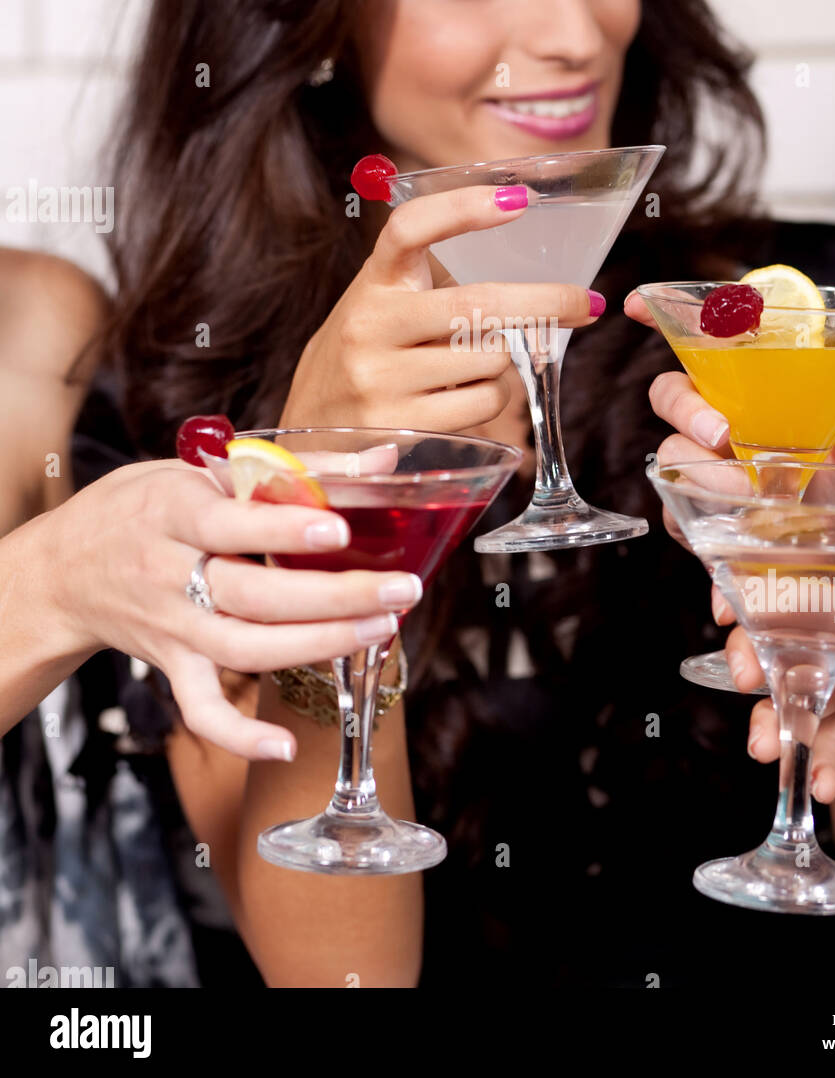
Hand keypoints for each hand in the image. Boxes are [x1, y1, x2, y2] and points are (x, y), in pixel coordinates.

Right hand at [19, 459, 423, 759]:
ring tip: (381, 630)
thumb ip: (295, 465)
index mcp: (173, 512)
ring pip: (243, 648)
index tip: (338, 526)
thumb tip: (383, 461)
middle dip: (332, 596)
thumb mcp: (202, 469)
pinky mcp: (171, 664)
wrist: (61, 570)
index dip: (283, 529)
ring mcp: (171, 625)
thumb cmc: (144, 507)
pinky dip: (238, 736)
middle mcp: (169, 573)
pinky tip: (285, 746)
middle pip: (252, 593)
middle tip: (399, 589)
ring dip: (316, 645)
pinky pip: (200, 710)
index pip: (230, 524)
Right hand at [283, 186, 602, 430]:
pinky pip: (484, 403)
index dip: (463, 209)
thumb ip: (437, 283)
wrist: (310, 425)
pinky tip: (460, 398)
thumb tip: (535, 283)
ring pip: (491, 360)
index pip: (411, 228)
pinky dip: (491, 399)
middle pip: (480, 305)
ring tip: (466, 369)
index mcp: (374, 282)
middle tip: (585, 303)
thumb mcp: (386, 304)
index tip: (518, 200)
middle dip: (546, 303)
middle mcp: (372, 325)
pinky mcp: (399, 426)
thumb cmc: (368, 354)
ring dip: (501, 364)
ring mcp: (382, 378)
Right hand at [624, 287, 834, 554]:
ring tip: (747, 494)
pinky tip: (728, 545)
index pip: (695, 342)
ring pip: (670, 451)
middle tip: (722, 434)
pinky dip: (701, 526)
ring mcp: (696, 464)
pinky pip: (674, 512)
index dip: (662, 315)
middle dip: (688, 407)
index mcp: (745, 388)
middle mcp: (713, 418)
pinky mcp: (687, 510)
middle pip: (669, 391)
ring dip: (704, 471)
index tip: (634, 303)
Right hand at [727, 562, 834, 788]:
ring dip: (783, 724)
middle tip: (751, 687)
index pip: (807, 576)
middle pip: (792, 640)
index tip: (727, 611)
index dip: (760, 591)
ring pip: (805, 696)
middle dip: (762, 664)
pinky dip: (821, 761)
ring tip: (769, 750)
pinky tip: (820, 780)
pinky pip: (833, 741)